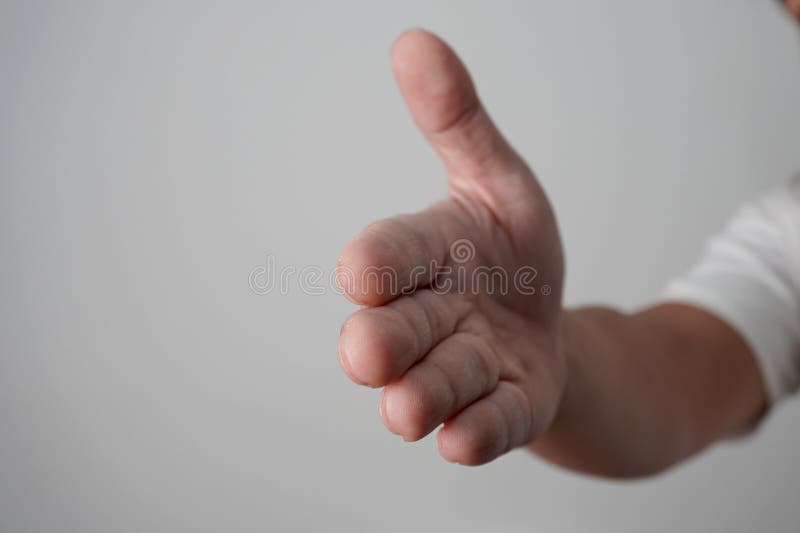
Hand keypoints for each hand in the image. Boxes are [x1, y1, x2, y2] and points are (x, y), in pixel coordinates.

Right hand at [337, 29, 565, 464]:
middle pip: (397, 330)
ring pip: (436, 383)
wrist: (548, 324)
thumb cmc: (510, 253)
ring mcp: (464, 369)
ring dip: (421, 396)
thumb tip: (415, 42)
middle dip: (381, 341)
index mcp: (423, 256)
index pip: (391, 255)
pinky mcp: (502, 409)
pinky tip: (463, 440)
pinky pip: (485, 424)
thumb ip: (457, 121)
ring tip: (408, 410)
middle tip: (366, 352)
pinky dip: (475, 433)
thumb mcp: (498, 180)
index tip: (363, 271)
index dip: (379, 262)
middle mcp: (430, 317)